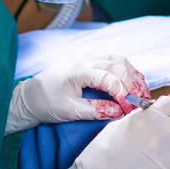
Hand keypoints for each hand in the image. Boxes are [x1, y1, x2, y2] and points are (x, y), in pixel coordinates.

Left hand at [6, 54, 150, 133]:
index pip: (110, 78)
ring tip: (140, 91)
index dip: (123, 93)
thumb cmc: (46, 104)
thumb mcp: (70, 111)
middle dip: (132, 82)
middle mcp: (84, 58)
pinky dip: (124, 69)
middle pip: (118, 64)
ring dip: (131, 74)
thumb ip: (96, 110)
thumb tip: (119, 111)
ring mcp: (85, 57)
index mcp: (78, 70)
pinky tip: (132, 80)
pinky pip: (111, 59)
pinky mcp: (87, 60)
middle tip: (140, 100)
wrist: (28, 97)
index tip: (130, 108)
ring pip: (117, 59)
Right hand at [70, 96, 169, 168]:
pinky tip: (163, 166)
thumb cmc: (100, 154)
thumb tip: (148, 115)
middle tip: (163, 133)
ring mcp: (169, 153)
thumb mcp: (116, 126)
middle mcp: (163, 132)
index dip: (163, 110)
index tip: (159, 117)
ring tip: (158, 152)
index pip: (169, 104)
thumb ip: (138, 119)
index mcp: (149, 117)